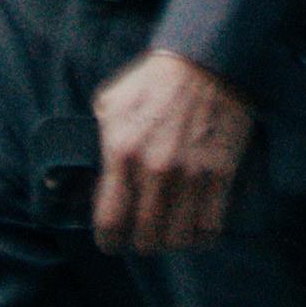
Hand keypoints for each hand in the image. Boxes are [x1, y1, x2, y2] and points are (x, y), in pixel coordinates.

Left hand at [88, 50, 255, 254]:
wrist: (204, 62)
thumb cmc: (151, 83)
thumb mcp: (109, 105)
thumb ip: (98, 143)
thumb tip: (85, 177)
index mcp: (121, 151)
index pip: (109, 220)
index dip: (109, 241)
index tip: (111, 243)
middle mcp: (154, 169)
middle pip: (146, 237)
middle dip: (140, 243)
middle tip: (141, 238)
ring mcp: (190, 175)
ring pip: (178, 239)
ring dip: (170, 243)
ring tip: (167, 235)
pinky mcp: (220, 176)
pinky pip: (210, 228)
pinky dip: (200, 236)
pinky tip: (193, 229)